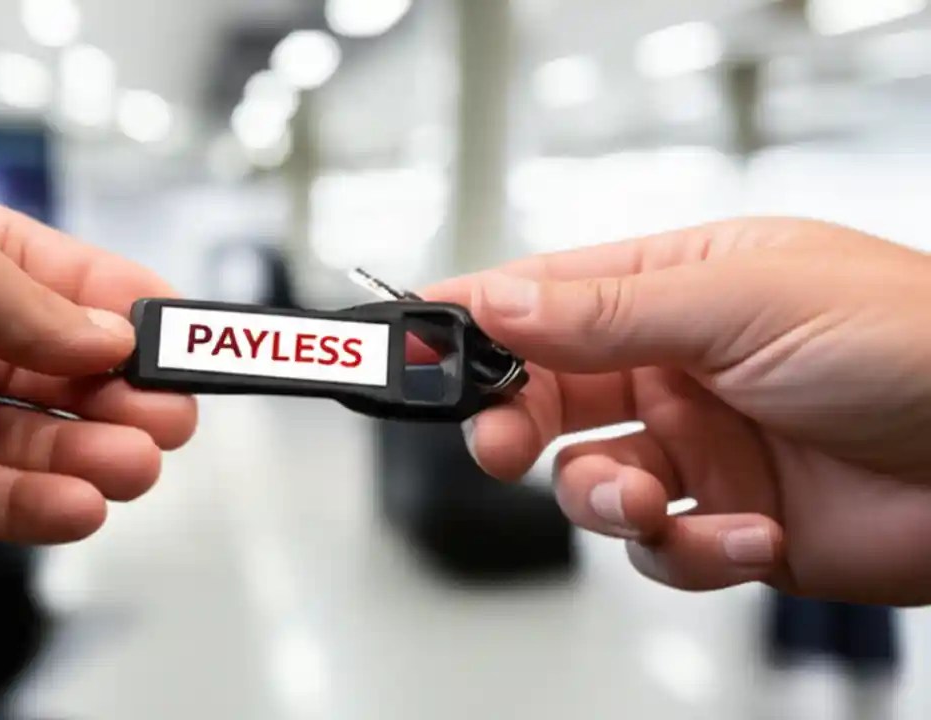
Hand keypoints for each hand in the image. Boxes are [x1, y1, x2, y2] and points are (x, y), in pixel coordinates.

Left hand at [0, 153, 196, 562]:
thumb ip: (24, 301)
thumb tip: (103, 336)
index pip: (39, 273)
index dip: (113, 300)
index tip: (178, 328)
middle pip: (42, 361)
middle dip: (114, 385)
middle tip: (174, 407)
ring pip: (21, 436)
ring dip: (90, 448)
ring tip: (143, 459)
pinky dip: (38, 503)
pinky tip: (85, 499)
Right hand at [426, 218, 930, 604]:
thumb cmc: (916, 344)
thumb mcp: (744, 303)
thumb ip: (608, 310)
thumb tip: (499, 304)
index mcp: (680, 286)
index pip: (548, 296)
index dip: (474, 320)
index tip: (407, 342)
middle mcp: (680, 367)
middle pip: (549, 396)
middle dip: (517, 425)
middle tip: (504, 444)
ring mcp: (704, 449)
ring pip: (591, 484)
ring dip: (606, 500)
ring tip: (648, 500)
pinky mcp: (730, 525)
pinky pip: (664, 551)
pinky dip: (691, 555)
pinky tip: (747, 536)